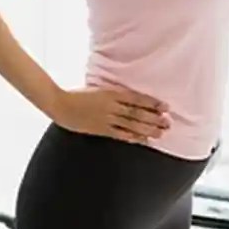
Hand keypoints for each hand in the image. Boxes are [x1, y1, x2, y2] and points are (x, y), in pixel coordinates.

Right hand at [49, 87, 169, 144]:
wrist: (60, 104)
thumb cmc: (77, 95)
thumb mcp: (97, 89)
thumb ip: (112, 93)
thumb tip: (128, 98)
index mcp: (110, 93)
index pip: (136, 98)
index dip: (152, 103)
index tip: (165, 107)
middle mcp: (111, 106)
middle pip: (137, 113)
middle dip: (154, 118)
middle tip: (168, 122)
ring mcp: (106, 118)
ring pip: (131, 124)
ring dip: (148, 129)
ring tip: (161, 133)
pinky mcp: (100, 129)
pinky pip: (120, 134)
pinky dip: (133, 137)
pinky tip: (143, 140)